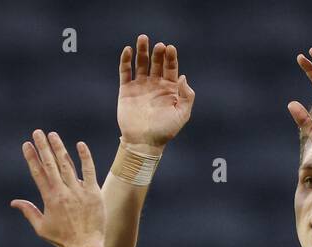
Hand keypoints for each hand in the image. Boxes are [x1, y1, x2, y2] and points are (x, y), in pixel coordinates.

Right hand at [10, 130, 103, 246]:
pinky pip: (89, 171)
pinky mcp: (93, 193)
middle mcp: (63, 192)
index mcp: (50, 199)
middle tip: (37, 132)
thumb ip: (29, 212)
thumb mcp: (42, 228)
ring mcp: (79, 191)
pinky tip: (80, 145)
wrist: (85, 246)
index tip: (26, 144)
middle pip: (50, 164)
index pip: (38, 173)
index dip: (31, 157)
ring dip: (59, 148)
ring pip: (67, 165)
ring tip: (52, 135)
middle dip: (43, 147)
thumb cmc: (63, 239)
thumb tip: (14, 202)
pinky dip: (85, 157)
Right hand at [116, 35, 193, 151]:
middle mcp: (155, 84)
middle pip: (156, 62)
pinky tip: (127, 50)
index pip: (171, 68)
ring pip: (140, 64)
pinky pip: (125, 72)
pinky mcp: (126, 90)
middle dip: (157, 53)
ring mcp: (140, 86)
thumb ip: (186, 96)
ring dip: (142, 51)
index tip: (170, 48)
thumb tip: (183, 77)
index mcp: (169, 89)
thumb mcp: (182, 114)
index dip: (171, 57)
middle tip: (158, 46)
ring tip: (143, 39)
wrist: (144, 143)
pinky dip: (125, 61)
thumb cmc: (165, 131)